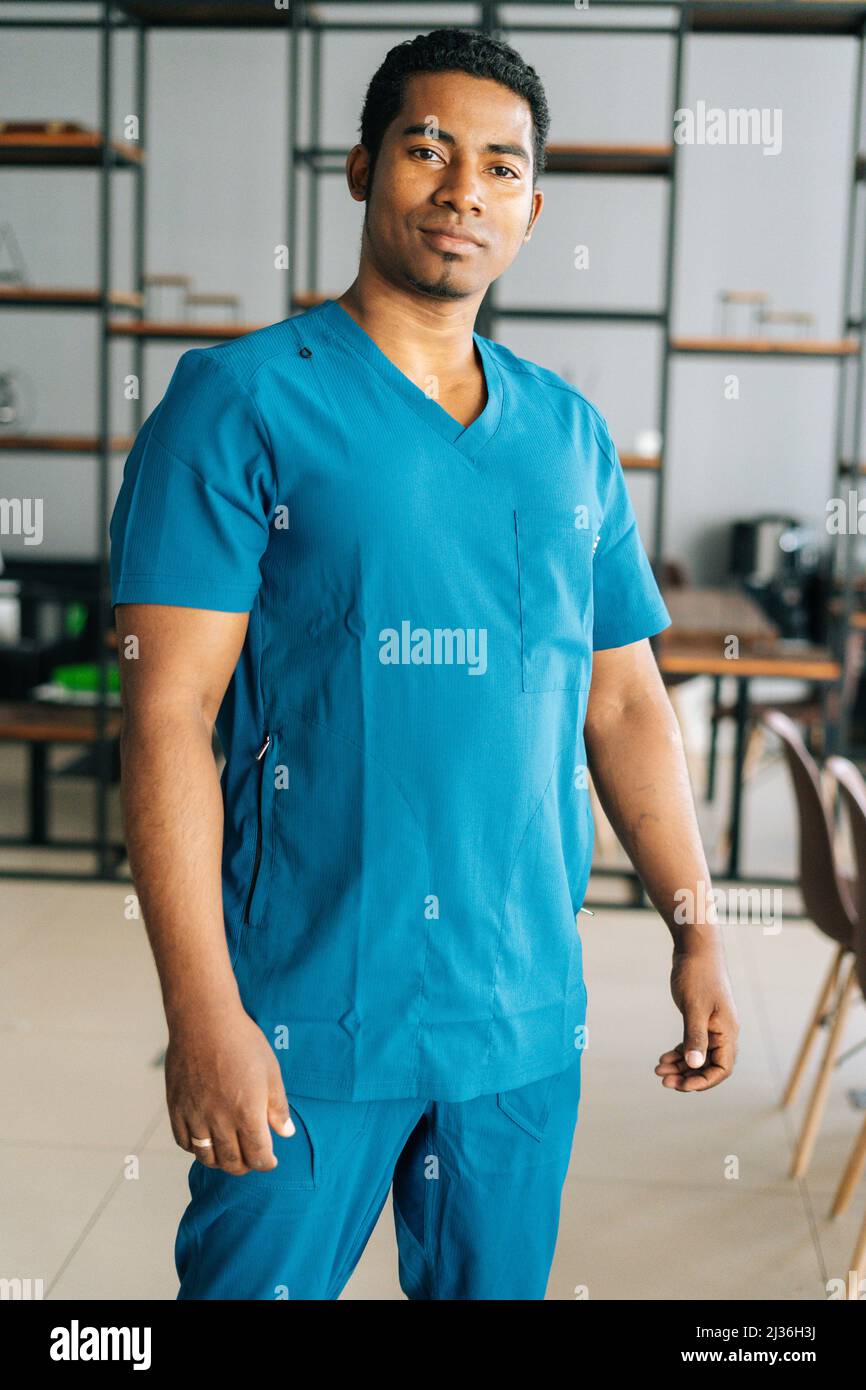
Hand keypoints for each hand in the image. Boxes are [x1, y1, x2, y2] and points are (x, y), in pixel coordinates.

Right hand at [165, 1003, 294, 1173]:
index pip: (258, 1155)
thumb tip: (286, 1132)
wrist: (204, 1020)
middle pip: (232, 1161)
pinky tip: (205, 1140)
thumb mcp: (271, 1071)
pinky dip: (195, 1148)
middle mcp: (219, 1119)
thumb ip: (278, 1106)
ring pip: (206, 1157)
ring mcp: (195, 1115)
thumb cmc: (242, 1041)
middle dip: (245, 1166)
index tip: (270, 1161)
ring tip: (228, 1154)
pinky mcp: (176, 1107)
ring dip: (220, 1162)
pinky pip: (183, 1141)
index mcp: (247, 1111)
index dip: (266, 1163)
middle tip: (251, 1160)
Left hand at [655, 949, 738, 1091]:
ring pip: (699, 1056)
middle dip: (687, 1076)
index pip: (722, 1069)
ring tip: (659, 1070)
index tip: (681, 1085)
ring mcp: (713, 1026)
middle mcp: (724, 1032)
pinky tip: (664, 1058)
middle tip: (663, 1081)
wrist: (696, 947)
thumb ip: (695, 1037)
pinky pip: (693, 1044)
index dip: (703, 1081)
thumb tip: (694, 1066)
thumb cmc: (697, 974)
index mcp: (727, 1032)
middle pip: (709, 1066)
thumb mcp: (694, 1007)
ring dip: (681, 1066)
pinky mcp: (701, 1018)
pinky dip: (680, 1052)